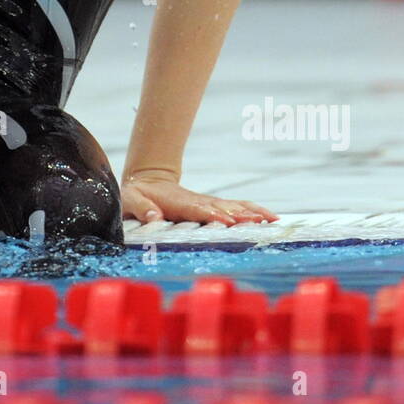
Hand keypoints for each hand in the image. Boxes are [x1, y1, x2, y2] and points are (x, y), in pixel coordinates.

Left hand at [121, 168, 278, 226]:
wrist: (147, 181)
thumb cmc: (137, 195)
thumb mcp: (132, 200)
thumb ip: (141, 208)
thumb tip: (153, 216)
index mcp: (179, 203)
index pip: (198, 210)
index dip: (213, 215)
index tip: (228, 222)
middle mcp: (198, 202)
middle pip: (223, 209)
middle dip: (241, 216)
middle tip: (260, 222)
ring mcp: (208, 202)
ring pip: (233, 207)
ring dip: (252, 212)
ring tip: (272, 220)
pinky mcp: (213, 205)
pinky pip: (236, 207)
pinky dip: (253, 210)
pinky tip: (270, 217)